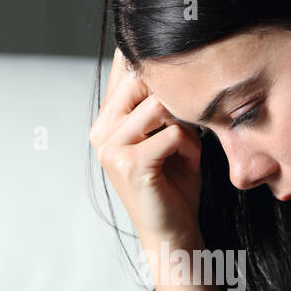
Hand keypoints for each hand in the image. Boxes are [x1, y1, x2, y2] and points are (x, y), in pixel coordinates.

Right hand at [89, 47, 204, 248]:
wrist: (174, 230)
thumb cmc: (174, 182)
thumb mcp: (166, 132)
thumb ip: (161, 101)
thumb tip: (171, 60)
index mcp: (106, 120)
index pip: (123, 68)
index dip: (155, 68)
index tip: (179, 80)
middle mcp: (101, 131)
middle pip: (142, 79)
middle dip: (175, 98)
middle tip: (188, 125)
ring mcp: (111, 148)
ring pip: (159, 104)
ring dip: (185, 124)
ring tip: (187, 146)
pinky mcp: (130, 164)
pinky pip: (172, 133)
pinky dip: (190, 146)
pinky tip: (188, 162)